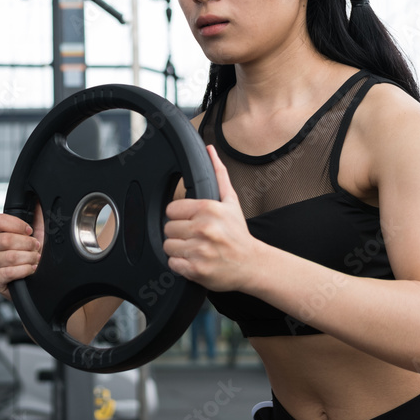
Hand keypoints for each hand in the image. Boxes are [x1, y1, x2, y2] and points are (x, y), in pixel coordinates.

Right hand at [0, 204, 43, 299]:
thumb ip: (35, 217)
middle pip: (6, 239)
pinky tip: (30, 269)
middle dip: (27, 244)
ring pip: (10, 256)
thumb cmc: (27, 253)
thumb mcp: (32, 234)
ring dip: (28, 258)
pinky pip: (8, 272)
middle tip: (36, 248)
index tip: (29, 231)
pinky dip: (24, 270)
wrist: (28, 278)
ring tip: (34, 259)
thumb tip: (40, 201)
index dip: (17, 225)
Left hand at [163, 145, 260, 291]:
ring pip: (168, 246)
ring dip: (178, 249)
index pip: (171, 210)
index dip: (180, 216)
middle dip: (179, 233)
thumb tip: (210, 150)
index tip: (191, 221)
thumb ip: (218, 174)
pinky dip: (180, 265)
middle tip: (195, 237)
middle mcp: (204, 229)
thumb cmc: (238, 233)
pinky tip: (195, 260)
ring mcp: (199, 250)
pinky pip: (172, 264)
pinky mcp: (196, 269)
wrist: (252, 264)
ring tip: (195, 248)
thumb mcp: (231, 201)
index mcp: (208, 209)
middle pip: (167, 228)